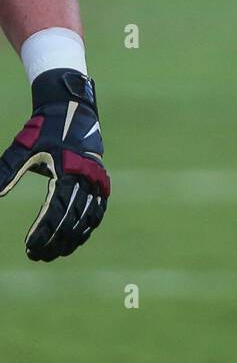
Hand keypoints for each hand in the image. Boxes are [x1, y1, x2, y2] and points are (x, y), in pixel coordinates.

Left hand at [0, 69, 109, 260]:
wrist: (72, 107)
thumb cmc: (45, 128)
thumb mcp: (24, 147)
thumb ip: (8, 171)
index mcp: (67, 170)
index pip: (56, 210)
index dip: (44, 231)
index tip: (30, 246)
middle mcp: (86, 177)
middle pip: (73, 219)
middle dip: (55, 241)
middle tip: (36, 255)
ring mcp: (97, 179)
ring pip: (88, 218)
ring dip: (72, 238)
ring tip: (54, 253)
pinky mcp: (101, 179)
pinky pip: (98, 210)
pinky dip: (88, 227)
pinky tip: (76, 239)